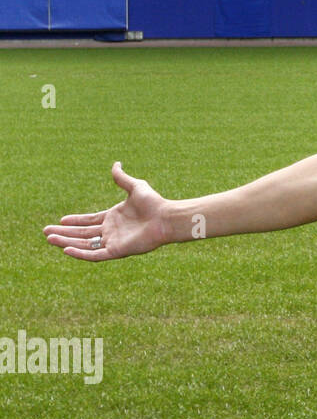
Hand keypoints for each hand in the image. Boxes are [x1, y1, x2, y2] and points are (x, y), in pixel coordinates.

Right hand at [43, 162, 170, 260]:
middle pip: (82, 233)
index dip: (75, 221)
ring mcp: (114, 241)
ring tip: (49, 239)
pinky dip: (81, 254)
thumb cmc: (155, 203)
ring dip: (67, 242)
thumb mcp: (135, 187)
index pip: (89, 221)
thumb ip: (122, 178)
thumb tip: (116, 164)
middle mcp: (112, 231)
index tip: (60, 220)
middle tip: (46, 232)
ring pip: (85, 244)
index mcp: (114, 217)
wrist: (166, 217)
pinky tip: (66, 250)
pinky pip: (95, 255)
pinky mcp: (117, 251)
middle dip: (64, 233)